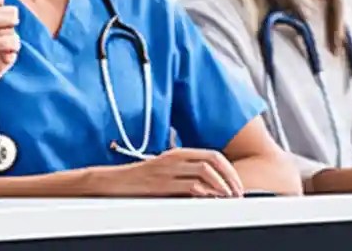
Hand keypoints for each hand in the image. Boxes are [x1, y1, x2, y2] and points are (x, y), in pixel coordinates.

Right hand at [102, 148, 244, 197]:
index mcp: (177, 152)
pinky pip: (190, 185)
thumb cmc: (140, 178)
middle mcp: (174, 158)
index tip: (237, 184)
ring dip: (222, 185)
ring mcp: (168, 170)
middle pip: (213, 160)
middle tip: (237, 193)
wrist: (114, 182)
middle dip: (230, 177)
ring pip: (205, 171)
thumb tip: (210, 185)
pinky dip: (205, 192)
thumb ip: (185, 171)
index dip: (229, 169)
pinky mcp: (162, 184)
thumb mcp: (164, 170)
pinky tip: (210, 200)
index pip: (212, 154)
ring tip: (228, 198)